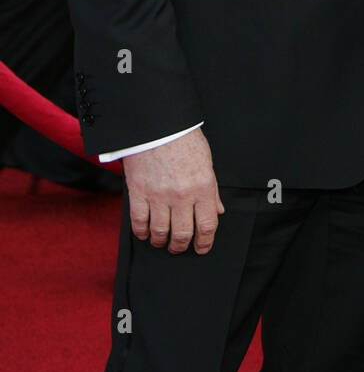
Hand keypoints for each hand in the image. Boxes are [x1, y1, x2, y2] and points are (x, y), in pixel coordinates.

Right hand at [123, 128, 224, 254]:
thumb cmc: (184, 140)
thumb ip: (211, 190)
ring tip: (162, 241)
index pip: (207, 225)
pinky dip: (142, 232)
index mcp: (203, 187)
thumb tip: (217, 210)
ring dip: (161, 241)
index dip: (205, 242)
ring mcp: (159, 195)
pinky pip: (139, 221)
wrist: (158, 124)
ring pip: (160, 232)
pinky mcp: (139, 192)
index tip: (202, 248)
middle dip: (182, 246)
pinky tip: (145, 233)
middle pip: (183, 234)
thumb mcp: (206, 163)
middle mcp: (182, 195)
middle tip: (179, 247)